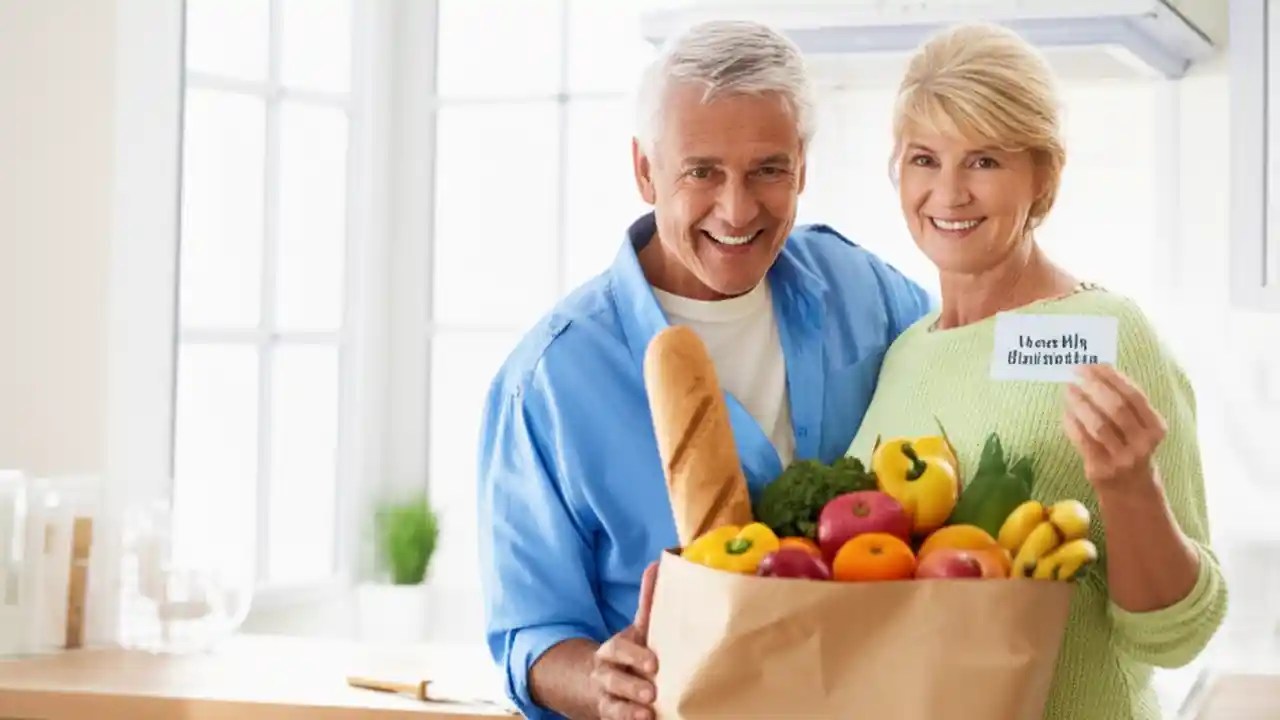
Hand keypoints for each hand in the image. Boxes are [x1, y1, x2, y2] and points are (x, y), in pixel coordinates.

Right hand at [591, 562, 659, 719]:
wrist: (593, 683)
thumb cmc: (628, 653)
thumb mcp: (636, 630)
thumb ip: (647, 602)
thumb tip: (657, 563)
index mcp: (613, 650)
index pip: (618, 650)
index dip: (634, 656)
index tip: (654, 664)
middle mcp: (605, 673)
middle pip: (612, 679)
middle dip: (630, 685)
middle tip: (652, 692)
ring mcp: (606, 697)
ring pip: (612, 704)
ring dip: (628, 710)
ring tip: (647, 713)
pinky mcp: (609, 715)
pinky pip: (615, 719)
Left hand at [1062, 364, 1167, 491]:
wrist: (1131, 493)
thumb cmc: (1131, 450)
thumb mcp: (1139, 429)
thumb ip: (1125, 406)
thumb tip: (1096, 371)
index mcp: (1156, 427)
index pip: (1134, 396)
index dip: (1112, 377)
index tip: (1094, 364)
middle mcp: (1143, 443)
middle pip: (1116, 408)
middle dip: (1094, 386)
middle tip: (1076, 371)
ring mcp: (1122, 458)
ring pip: (1098, 424)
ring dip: (1080, 402)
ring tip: (1068, 389)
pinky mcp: (1101, 469)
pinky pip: (1083, 440)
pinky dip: (1071, 423)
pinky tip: (1065, 412)